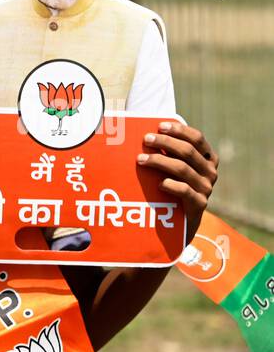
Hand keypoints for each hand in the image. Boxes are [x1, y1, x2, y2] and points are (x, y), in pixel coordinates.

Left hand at [137, 121, 217, 242]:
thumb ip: (167, 154)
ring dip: (160, 162)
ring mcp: (206, 188)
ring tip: (140, 160)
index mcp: (207, 159)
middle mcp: (210, 172)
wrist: (180, 225)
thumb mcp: (173, 171)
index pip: (197, 138)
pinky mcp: (199, 205)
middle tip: (145, 140)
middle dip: (165, 143)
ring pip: (183, 169)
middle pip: (188, 151)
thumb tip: (144, 135)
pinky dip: (171, 185)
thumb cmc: (172, 192)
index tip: (159, 126)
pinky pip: (185, 191)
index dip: (179, 130)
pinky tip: (158, 184)